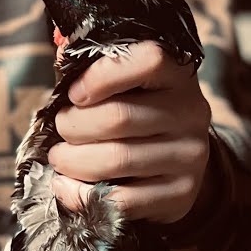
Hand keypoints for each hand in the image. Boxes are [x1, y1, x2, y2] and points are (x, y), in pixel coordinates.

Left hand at [49, 41, 211, 222]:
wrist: (177, 159)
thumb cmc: (137, 111)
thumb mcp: (124, 84)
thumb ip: (94, 68)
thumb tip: (61, 50)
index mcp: (177, 75)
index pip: (148, 61)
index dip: (102, 75)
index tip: (74, 93)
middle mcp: (191, 113)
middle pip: (119, 117)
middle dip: (73, 126)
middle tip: (60, 129)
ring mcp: (190, 156)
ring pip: (116, 160)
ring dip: (73, 162)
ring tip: (59, 158)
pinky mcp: (181, 194)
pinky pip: (122, 200)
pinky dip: (82, 196)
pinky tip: (66, 187)